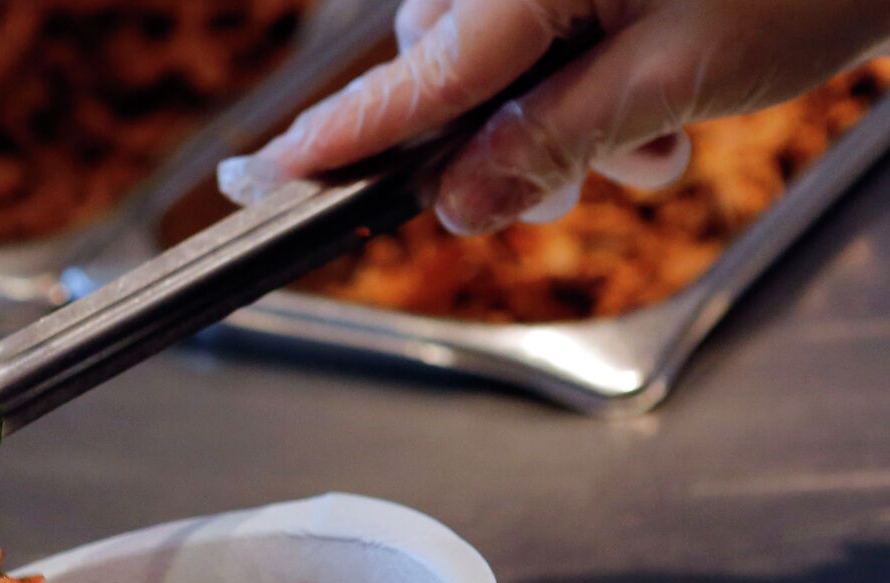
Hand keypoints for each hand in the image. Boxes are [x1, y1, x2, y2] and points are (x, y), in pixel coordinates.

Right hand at [216, 0, 889, 233]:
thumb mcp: (676, 77)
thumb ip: (549, 142)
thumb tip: (453, 202)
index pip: (412, 75)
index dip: (335, 137)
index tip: (260, 177)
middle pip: (448, 67)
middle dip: (492, 145)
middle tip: (565, 192)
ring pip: (501, 56)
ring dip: (553, 121)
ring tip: (647, 143)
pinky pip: (549, 25)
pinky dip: (587, 79)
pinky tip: (656, 106)